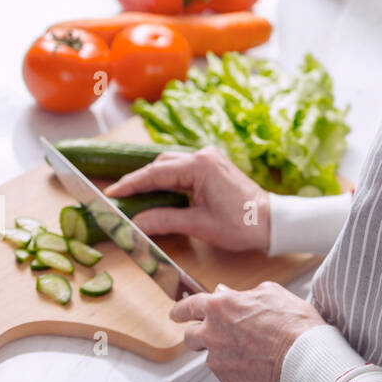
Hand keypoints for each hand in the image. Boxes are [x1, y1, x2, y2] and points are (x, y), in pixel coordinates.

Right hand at [105, 146, 270, 251]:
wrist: (271, 222)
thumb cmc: (240, 224)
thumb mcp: (198, 225)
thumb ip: (163, 220)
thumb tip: (134, 223)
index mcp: (200, 165)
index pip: (155, 172)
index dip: (130, 184)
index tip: (111, 192)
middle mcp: (204, 156)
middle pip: (161, 165)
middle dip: (140, 180)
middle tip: (120, 197)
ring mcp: (211, 159)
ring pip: (172, 165)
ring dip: (154, 179)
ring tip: (135, 196)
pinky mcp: (215, 166)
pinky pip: (184, 169)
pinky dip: (169, 180)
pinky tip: (159, 193)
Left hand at [170, 281, 325, 381]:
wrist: (304, 357)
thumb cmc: (293, 323)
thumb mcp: (271, 293)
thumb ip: (244, 293)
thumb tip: (228, 293)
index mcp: (221, 307)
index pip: (189, 306)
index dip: (180, 309)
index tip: (177, 313)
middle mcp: (213, 334)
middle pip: (190, 336)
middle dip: (197, 333)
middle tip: (213, 333)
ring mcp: (218, 360)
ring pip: (210, 355)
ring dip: (223, 351)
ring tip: (250, 349)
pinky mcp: (227, 381)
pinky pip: (225, 372)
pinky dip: (236, 367)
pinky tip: (255, 362)